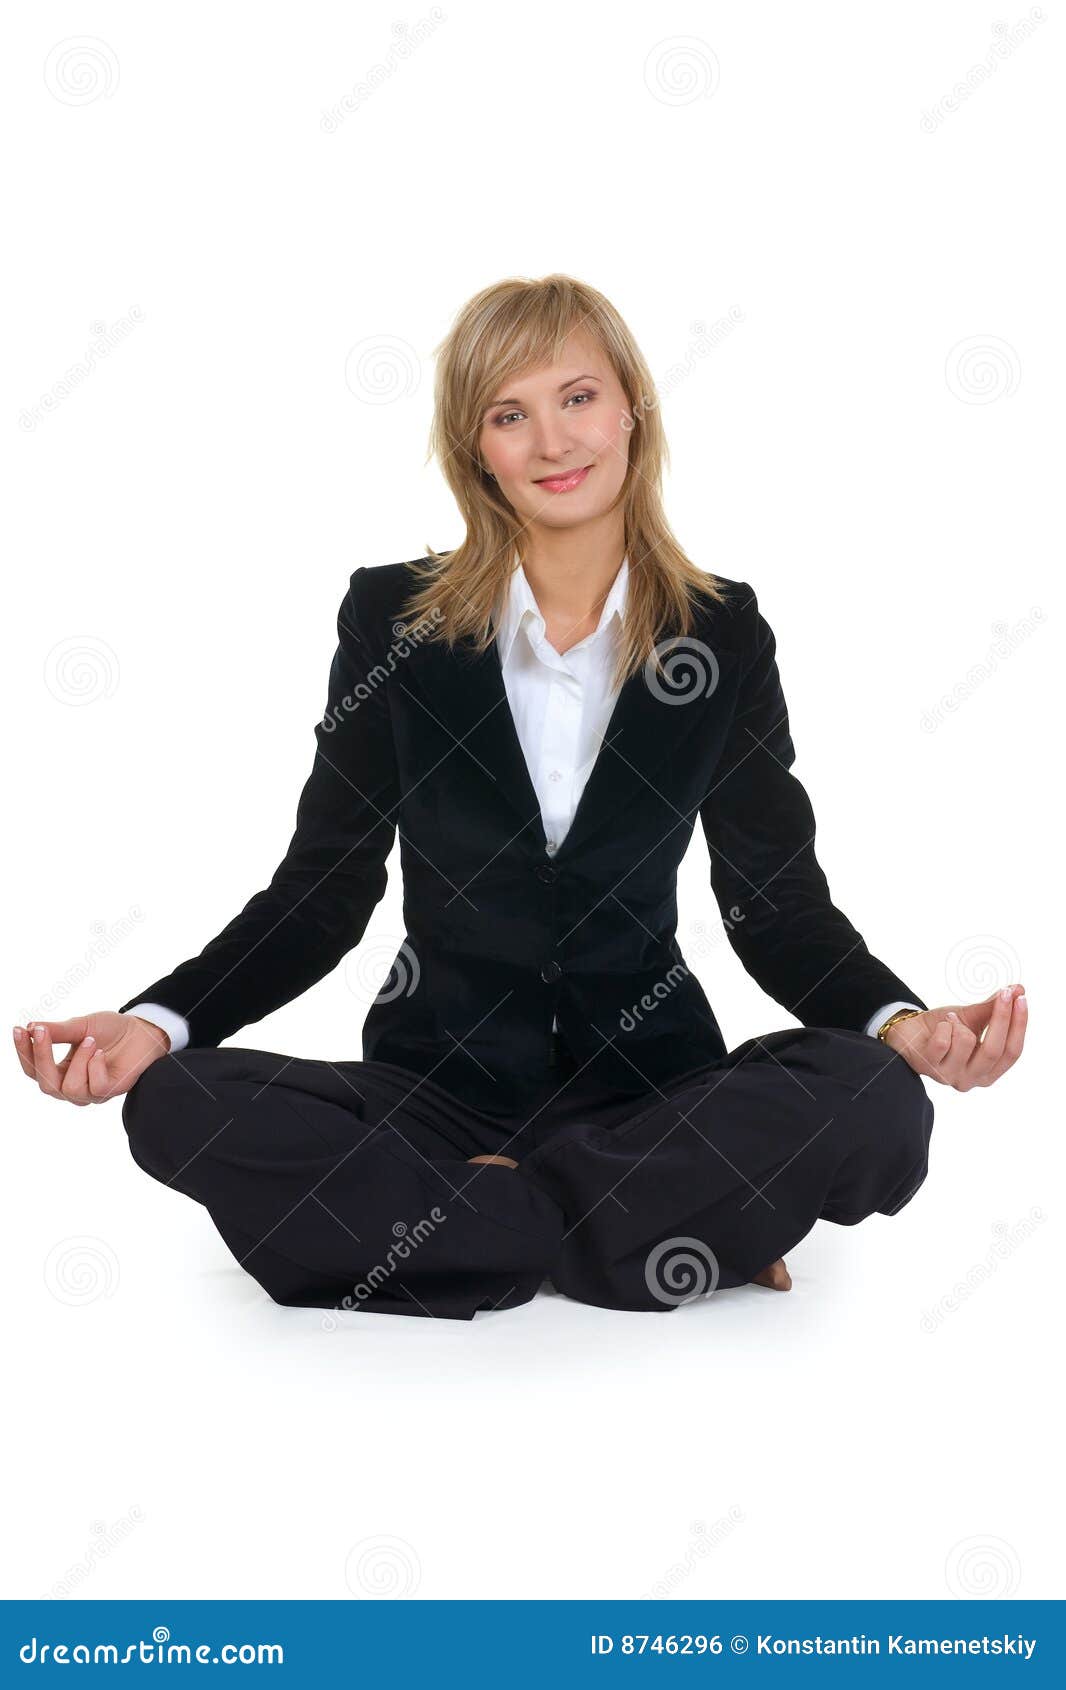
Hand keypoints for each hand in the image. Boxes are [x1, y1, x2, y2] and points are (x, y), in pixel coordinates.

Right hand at [12, 1011, 170, 1104]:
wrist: (142, 1030)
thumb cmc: (110, 1029)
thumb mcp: (81, 1026)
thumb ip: (58, 1031)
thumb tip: (31, 1028)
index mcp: (60, 1070)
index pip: (33, 1069)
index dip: (23, 1052)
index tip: (18, 1029)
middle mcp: (71, 1085)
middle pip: (45, 1083)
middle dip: (41, 1057)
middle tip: (42, 1031)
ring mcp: (91, 1092)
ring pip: (70, 1088)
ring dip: (78, 1060)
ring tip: (90, 1040)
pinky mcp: (110, 1092)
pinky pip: (95, 1087)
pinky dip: (95, 1066)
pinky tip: (101, 1052)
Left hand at [882, 984, 1026, 1089]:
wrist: (910, 1033)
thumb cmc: (945, 1029)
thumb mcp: (972, 1018)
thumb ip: (994, 1008)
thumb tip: (1019, 989)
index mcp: (988, 1072)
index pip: (1012, 1052)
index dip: (1019, 1025)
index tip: (1021, 998)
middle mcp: (971, 1080)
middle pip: (994, 1051)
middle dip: (1000, 1018)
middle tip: (1002, 992)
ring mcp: (948, 1077)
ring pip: (966, 1042)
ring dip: (959, 1022)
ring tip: (950, 1019)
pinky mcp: (928, 1067)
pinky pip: (942, 1042)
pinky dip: (943, 1026)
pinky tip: (939, 1026)